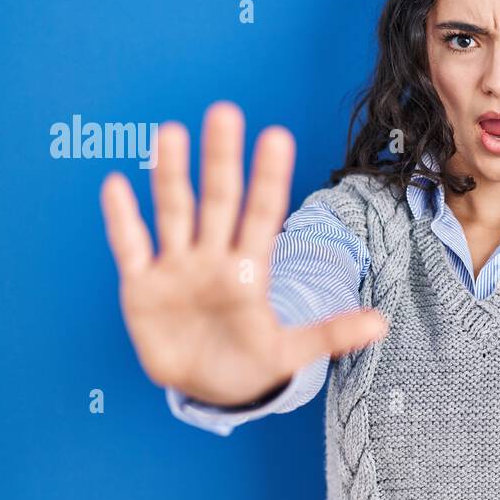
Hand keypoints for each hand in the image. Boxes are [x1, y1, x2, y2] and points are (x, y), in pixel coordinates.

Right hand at [98, 101, 387, 406]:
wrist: (205, 387)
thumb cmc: (249, 363)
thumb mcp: (290, 353)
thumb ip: (331, 335)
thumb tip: (382, 324)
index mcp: (249, 270)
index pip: (263, 215)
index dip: (269, 179)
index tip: (277, 137)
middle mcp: (213, 258)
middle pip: (217, 201)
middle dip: (220, 160)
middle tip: (225, 112)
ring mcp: (176, 268)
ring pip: (173, 212)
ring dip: (170, 175)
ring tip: (171, 132)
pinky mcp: (142, 286)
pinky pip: (130, 247)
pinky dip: (122, 220)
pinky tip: (117, 186)